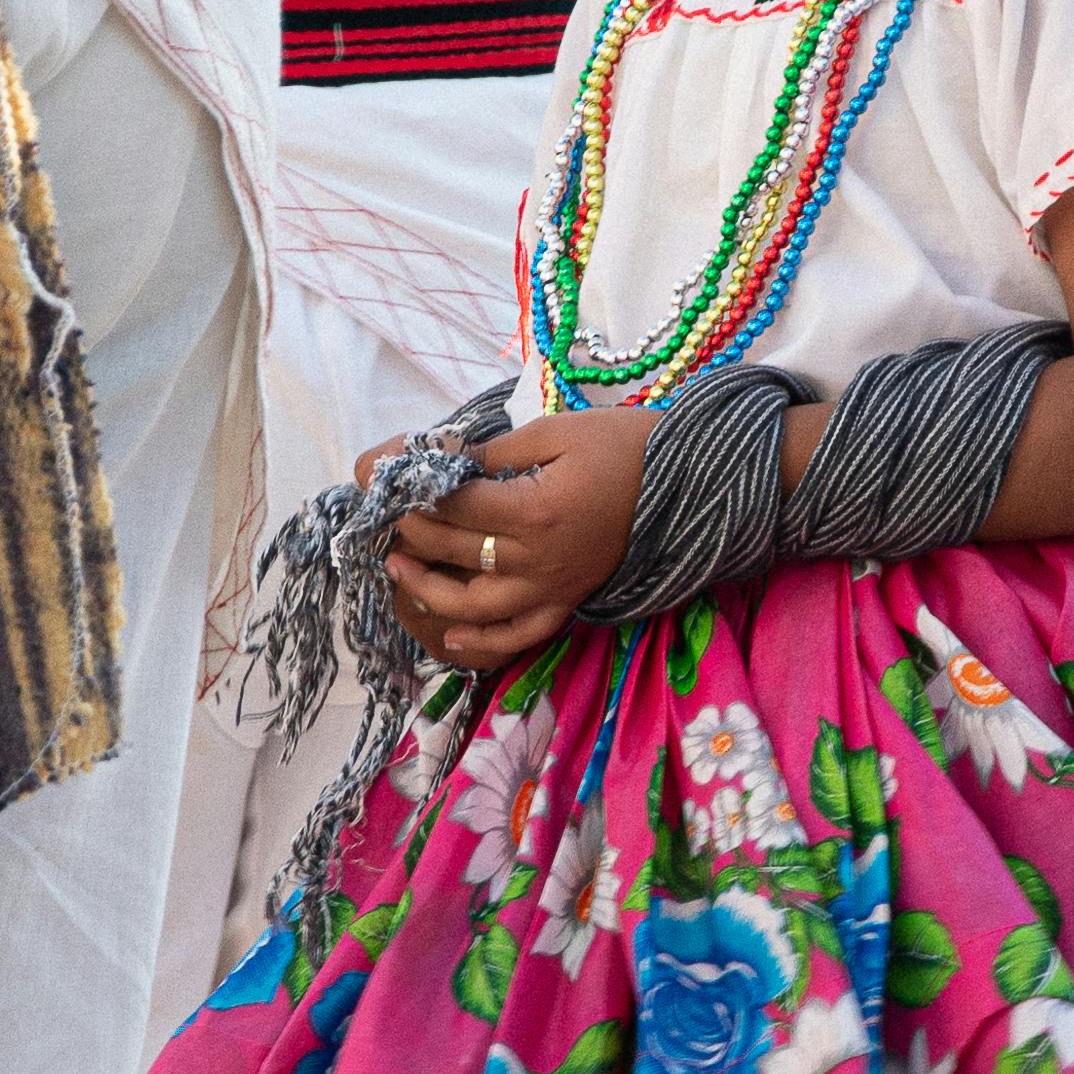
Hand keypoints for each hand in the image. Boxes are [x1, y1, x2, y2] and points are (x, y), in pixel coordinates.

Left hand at [390, 406, 649, 674]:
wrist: (688, 483)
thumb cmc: (624, 447)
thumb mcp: (557, 432)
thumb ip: (497, 451)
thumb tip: (446, 462)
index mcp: (536, 511)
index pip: (456, 505)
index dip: (415, 490)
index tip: (386, 476)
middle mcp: (539, 559)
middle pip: (458, 550)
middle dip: (414, 531)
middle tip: (387, 513)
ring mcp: (553, 588)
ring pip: (477, 606)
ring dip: (431, 591)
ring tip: (399, 568)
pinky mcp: (568, 602)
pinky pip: (521, 634)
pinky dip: (485, 641)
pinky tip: (452, 636)